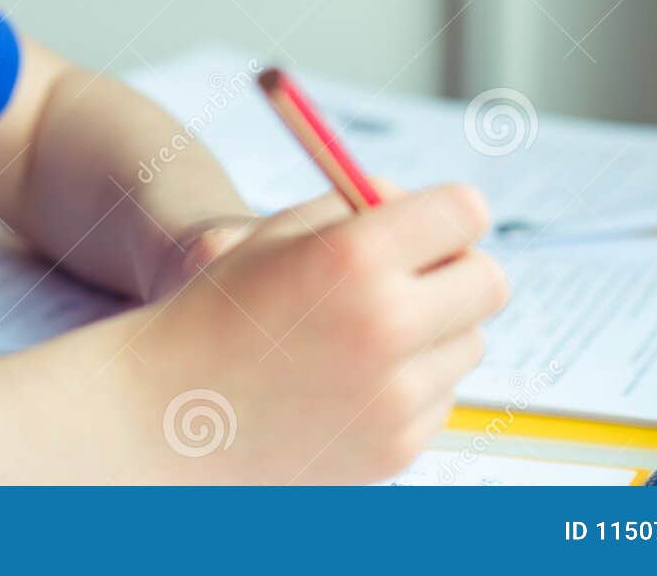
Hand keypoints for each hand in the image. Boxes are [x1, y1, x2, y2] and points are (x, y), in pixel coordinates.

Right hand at [114, 181, 507, 483]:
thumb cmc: (216, 311)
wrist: (167, 411)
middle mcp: (386, 325)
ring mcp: (394, 395)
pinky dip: (412, 384)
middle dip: (459, 269)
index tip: (435, 223)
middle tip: (420, 274)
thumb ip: (357, 209)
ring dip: (435, 330)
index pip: (464, 212)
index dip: (451, 212)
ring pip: (470, 345)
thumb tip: (429, 213)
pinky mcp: (395, 447)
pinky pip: (440, 398)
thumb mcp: (275, 233)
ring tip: (369, 332)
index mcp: (355, 255)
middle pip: (488, 281)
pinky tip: (353, 380)